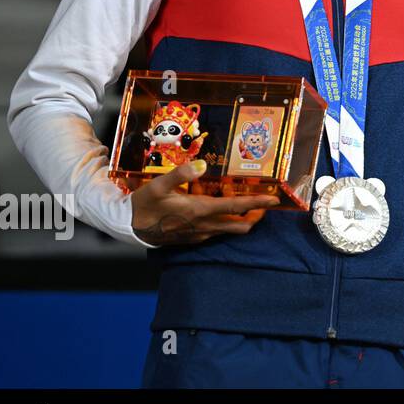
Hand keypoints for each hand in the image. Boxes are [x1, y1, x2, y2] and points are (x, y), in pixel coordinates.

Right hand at [131, 159, 279, 245]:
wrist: (129, 228)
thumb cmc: (144, 204)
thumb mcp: (158, 185)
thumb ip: (180, 173)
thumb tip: (201, 165)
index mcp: (200, 211)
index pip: (237, 208)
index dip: (258, 204)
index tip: (275, 199)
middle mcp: (205, 226)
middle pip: (241, 225)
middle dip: (256, 214)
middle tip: (262, 201)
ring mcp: (200, 234)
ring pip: (229, 228)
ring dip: (238, 215)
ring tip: (234, 196)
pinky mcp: (194, 238)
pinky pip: (216, 230)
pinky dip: (223, 219)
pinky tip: (212, 204)